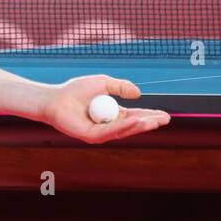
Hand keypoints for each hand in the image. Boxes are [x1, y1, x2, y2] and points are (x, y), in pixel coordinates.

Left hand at [39, 75, 169, 142]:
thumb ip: (120, 87)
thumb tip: (138, 94)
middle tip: (165, 119)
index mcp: (112, 114)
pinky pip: (111, 131)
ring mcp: (101, 133)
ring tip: (155, 121)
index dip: (149, 115)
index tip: (165, 114)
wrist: (55, 98)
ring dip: (140, 125)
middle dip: (149, 122)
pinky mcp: (92, 137)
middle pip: (133, 126)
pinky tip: (136, 122)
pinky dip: (124, 126)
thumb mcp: (103, 83)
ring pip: (125, 130)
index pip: (135, 116)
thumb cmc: (75, 90)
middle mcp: (108, 126)